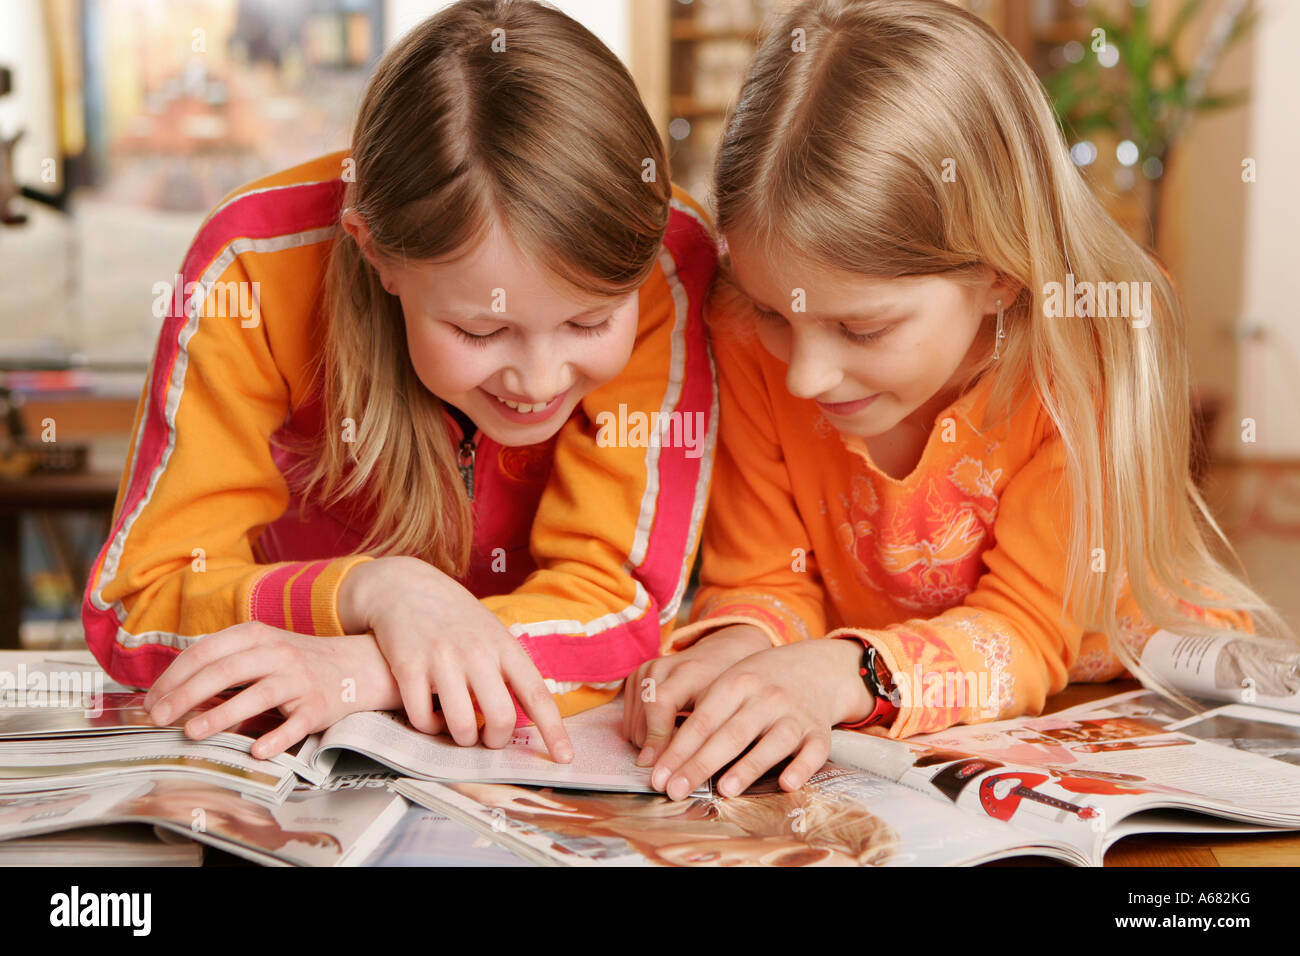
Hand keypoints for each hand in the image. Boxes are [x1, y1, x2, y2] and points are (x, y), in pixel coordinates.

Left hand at [142, 622, 401, 758]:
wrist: (357, 665)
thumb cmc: (297, 662)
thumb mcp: (262, 648)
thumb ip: (224, 661)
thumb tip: (172, 690)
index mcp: (256, 636)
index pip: (206, 651)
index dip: (174, 676)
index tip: (151, 700)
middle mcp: (277, 654)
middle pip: (225, 671)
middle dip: (186, 694)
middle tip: (159, 718)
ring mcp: (299, 680)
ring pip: (256, 695)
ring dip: (220, 714)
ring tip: (192, 732)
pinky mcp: (319, 706)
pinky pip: (295, 724)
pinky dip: (276, 738)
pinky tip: (256, 752)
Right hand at [338, 556, 571, 761]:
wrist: (405, 586)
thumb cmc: (455, 617)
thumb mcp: (492, 632)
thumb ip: (508, 668)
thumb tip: (530, 712)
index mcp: (505, 646)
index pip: (537, 695)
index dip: (554, 730)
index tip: (565, 759)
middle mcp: (478, 653)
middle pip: (500, 719)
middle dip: (496, 741)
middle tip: (487, 739)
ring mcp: (443, 659)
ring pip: (462, 726)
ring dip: (461, 739)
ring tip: (458, 728)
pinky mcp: (409, 666)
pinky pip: (422, 719)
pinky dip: (428, 728)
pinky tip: (430, 716)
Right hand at [622, 624, 771, 766]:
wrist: (720, 653)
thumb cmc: (728, 684)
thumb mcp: (725, 707)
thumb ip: (705, 735)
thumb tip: (686, 771)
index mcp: (686, 670)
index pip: (659, 706)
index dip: (657, 740)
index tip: (659, 772)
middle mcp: (658, 669)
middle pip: (642, 724)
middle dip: (658, 750)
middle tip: (680, 760)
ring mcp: (642, 673)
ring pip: (632, 728)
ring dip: (651, 744)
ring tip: (678, 740)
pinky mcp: (633, 680)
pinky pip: (630, 723)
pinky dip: (646, 733)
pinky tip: (669, 729)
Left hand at [649, 638, 873, 800]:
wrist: (816, 668)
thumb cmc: (759, 683)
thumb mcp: (730, 682)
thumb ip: (703, 714)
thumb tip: (665, 756)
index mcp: (737, 683)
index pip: (703, 720)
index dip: (679, 749)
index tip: (658, 775)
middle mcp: (766, 697)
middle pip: (731, 734)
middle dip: (701, 764)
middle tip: (675, 790)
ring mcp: (795, 714)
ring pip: (772, 742)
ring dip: (749, 766)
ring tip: (724, 790)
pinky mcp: (819, 733)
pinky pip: (813, 752)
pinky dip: (801, 768)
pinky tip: (786, 784)